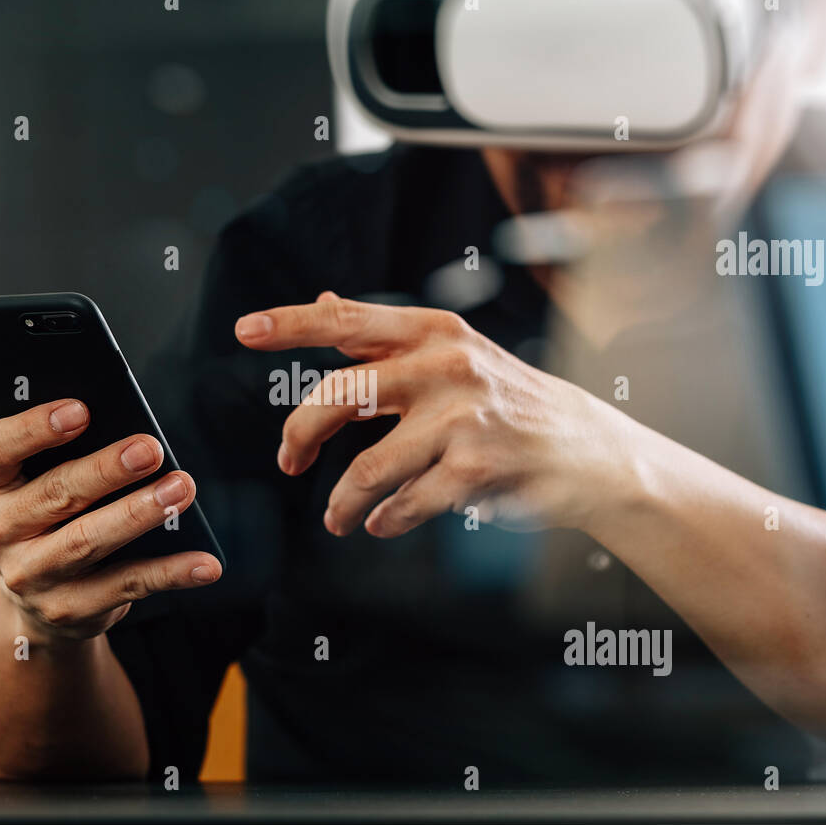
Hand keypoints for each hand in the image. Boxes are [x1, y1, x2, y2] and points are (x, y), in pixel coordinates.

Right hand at [0, 399, 221, 639]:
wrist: (38, 594)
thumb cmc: (48, 511)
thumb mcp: (39, 476)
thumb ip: (66, 450)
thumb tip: (128, 429)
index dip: (35, 428)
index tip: (82, 410)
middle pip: (54, 494)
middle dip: (106, 470)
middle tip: (150, 448)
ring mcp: (28, 576)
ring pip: (87, 541)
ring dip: (139, 513)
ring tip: (181, 489)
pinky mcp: (69, 609)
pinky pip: (126, 585)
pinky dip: (171, 572)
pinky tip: (205, 563)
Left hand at [235, 293, 631, 536]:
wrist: (582, 446)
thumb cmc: (504, 398)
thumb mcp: (451, 352)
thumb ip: (384, 338)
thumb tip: (324, 301)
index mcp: (433, 330)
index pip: (347, 321)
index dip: (290, 323)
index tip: (243, 330)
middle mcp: (446, 365)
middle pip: (339, 397)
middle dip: (298, 436)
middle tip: (287, 462)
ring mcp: (463, 418)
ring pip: (367, 468)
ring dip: (341, 502)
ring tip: (336, 517)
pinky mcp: (477, 469)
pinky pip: (404, 504)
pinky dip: (384, 520)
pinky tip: (381, 523)